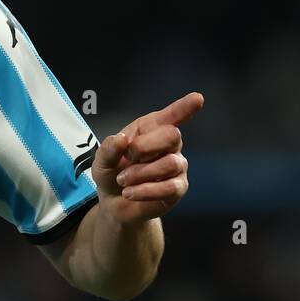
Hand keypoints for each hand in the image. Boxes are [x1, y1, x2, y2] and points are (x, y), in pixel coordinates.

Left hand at [90, 92, 203, 224]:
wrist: (113, 202)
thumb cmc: (112, 173)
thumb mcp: (102, 161)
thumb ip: (108, 149)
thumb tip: (121, 139)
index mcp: (150, 129)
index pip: (171, 116)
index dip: (184, 107)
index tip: (197, 98)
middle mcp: (169, 144)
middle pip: (172, 135)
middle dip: (145, 147)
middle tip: (128, 158)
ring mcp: (177, 166)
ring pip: (170, 163)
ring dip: (140, 173)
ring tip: (123, 181)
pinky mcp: (178, 188)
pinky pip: (169, 187)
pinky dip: (145, 191)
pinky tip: (129, 193)